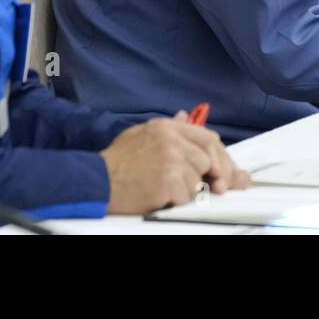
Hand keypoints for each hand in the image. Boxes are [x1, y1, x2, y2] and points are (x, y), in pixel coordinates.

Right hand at [99, 117, 249, 214]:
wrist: (96, 180)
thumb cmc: (117, 160)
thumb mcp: (142, 133)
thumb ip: (168, 128)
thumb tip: (186, 117)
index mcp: (167, 127)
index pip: (208, 137)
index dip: (219, 156)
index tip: (222, 170)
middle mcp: (172, 141)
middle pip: (207, 160)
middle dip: (211, 177)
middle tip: (210, 188)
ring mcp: (171, 161)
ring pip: (197, 181)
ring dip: (185, 191)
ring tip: (164, 188)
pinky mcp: (167, 182)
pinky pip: (185, 197)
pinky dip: (176, 202)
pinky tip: (160, 197)